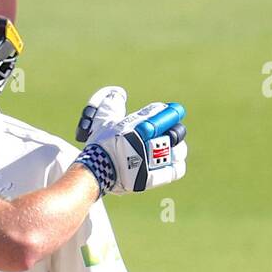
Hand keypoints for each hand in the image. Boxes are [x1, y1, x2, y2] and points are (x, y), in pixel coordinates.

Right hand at [73, 90, 188, 193]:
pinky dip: (176, 165)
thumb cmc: (99, 145)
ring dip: (177, 149)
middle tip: (170, 133)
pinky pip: (175, 170)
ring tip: (170, 150)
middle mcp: (145, 141)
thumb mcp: (103, 120)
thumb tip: (117, 93)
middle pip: (175, 132)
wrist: (93, 171)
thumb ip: (112, 105)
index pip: (160, 112)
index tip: (173, 112)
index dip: (169, 112)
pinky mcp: (152, 178)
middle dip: (174, 131)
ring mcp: (150, 160)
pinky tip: (170, 163)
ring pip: (178, 151)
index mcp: (135, 124)